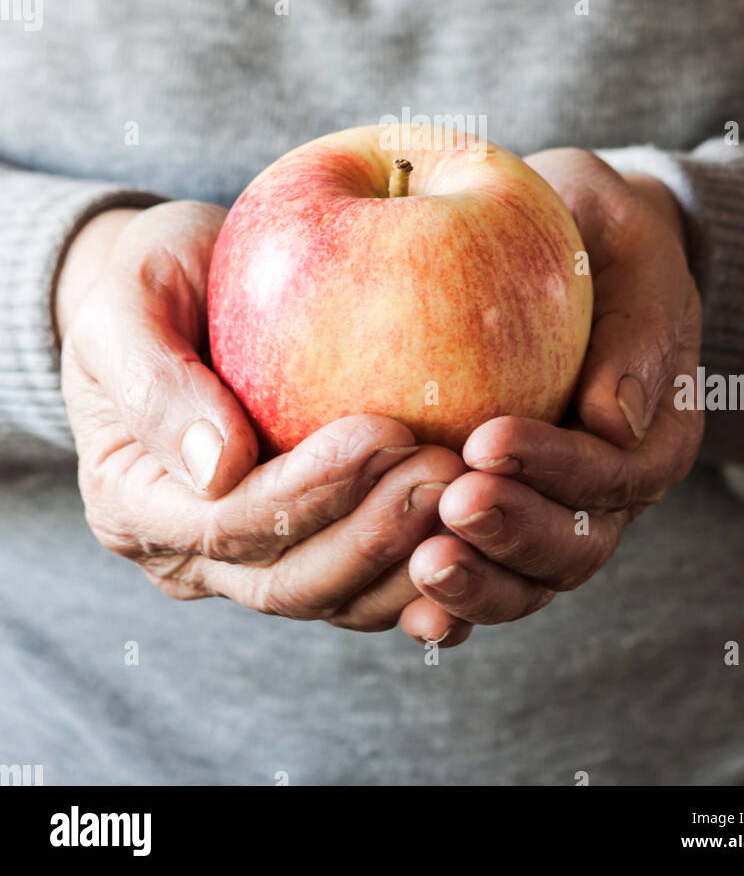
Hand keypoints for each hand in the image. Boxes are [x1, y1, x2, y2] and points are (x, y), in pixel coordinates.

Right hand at [59, 201, 468, 639]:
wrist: (181, 288)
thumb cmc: (151, 277)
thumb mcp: (125, 300)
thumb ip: (153, 380)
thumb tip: (219, 469)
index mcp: (133, 501)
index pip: (227, 522)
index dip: (310, 489)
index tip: (386, 431)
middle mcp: (189, 552)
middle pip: (289, 581)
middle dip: (374, 534)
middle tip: (449, 470)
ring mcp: (252, 559)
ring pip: (337, 599)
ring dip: (408, 559)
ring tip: (473, 493)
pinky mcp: (310, 543)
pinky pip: (370, 582)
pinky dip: (424, 569)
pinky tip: (484, 533)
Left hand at [399, 149, 702, 643]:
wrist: (578, 253)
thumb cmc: (602, 237)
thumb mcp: (633, 249)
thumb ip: (634, 329)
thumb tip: (614, 421)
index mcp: (655, 435)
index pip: (615, 472)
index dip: (556, 467)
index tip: (486, 438)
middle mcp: (611, 491)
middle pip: (577, 547)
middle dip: (515, 535)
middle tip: (451, 509)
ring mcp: (555, 513)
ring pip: (530, 580)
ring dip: (481, 583)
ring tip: (421, 566)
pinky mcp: (502, 518)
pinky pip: (483, 571)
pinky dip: (451, 603)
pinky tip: (407, 611)